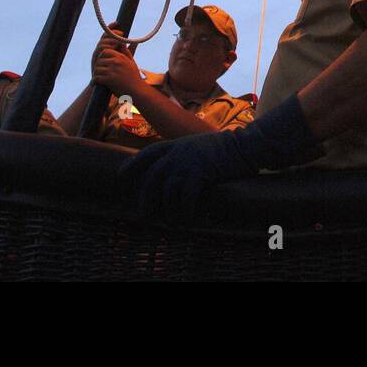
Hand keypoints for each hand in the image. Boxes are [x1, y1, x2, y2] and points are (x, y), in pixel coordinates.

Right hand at [92, 22, 135, 66]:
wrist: (106, 84)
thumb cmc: (116, 70)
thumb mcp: (124, 58)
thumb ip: (129, 50)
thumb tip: (137, 42)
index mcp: (107, 47)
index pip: (107, 35)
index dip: (111, 28)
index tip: (117, 23)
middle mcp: (100, 50)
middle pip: (103, 37)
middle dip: (112, 33)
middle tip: (121, 33)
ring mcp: (97, 55)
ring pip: (101, 43)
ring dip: (110, 40)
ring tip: (119, 40)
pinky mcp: (95, 60)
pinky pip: (99, 51)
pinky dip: (106, 48)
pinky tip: (113, 48)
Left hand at [93, 48, 142, 95]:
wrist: (137, 91)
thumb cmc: (134, 78)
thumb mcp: (131, 63)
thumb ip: (126, 52)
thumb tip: (122, 43)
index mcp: (121, 57)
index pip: (105, 51)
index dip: (101, 56)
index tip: (102, 63)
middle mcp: (116, 62)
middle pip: (99, 60)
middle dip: (97, 66)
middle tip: (97, 72)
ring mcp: (113, 71)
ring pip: (97, 69)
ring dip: (95, 74)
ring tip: (96, 79)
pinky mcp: (109, 80)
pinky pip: (97, 78)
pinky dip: (94, 81)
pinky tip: (94, 84)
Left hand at [118, 131, 252, 219]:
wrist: (245, 145)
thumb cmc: (226, 148)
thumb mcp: (199, 146)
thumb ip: (185, 154)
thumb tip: (175, 172)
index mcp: (177, 145)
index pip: (149, 153)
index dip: (134, 164)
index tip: (122, 176)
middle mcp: (178, 153)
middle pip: (153, 176)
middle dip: (146, 197)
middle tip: (145, 214)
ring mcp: (188, 162)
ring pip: (168, 190)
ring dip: (168, 209)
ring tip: (172, 222)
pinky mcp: (200, 172)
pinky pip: (185, 197)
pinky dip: (185, 210)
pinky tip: (188, 219)